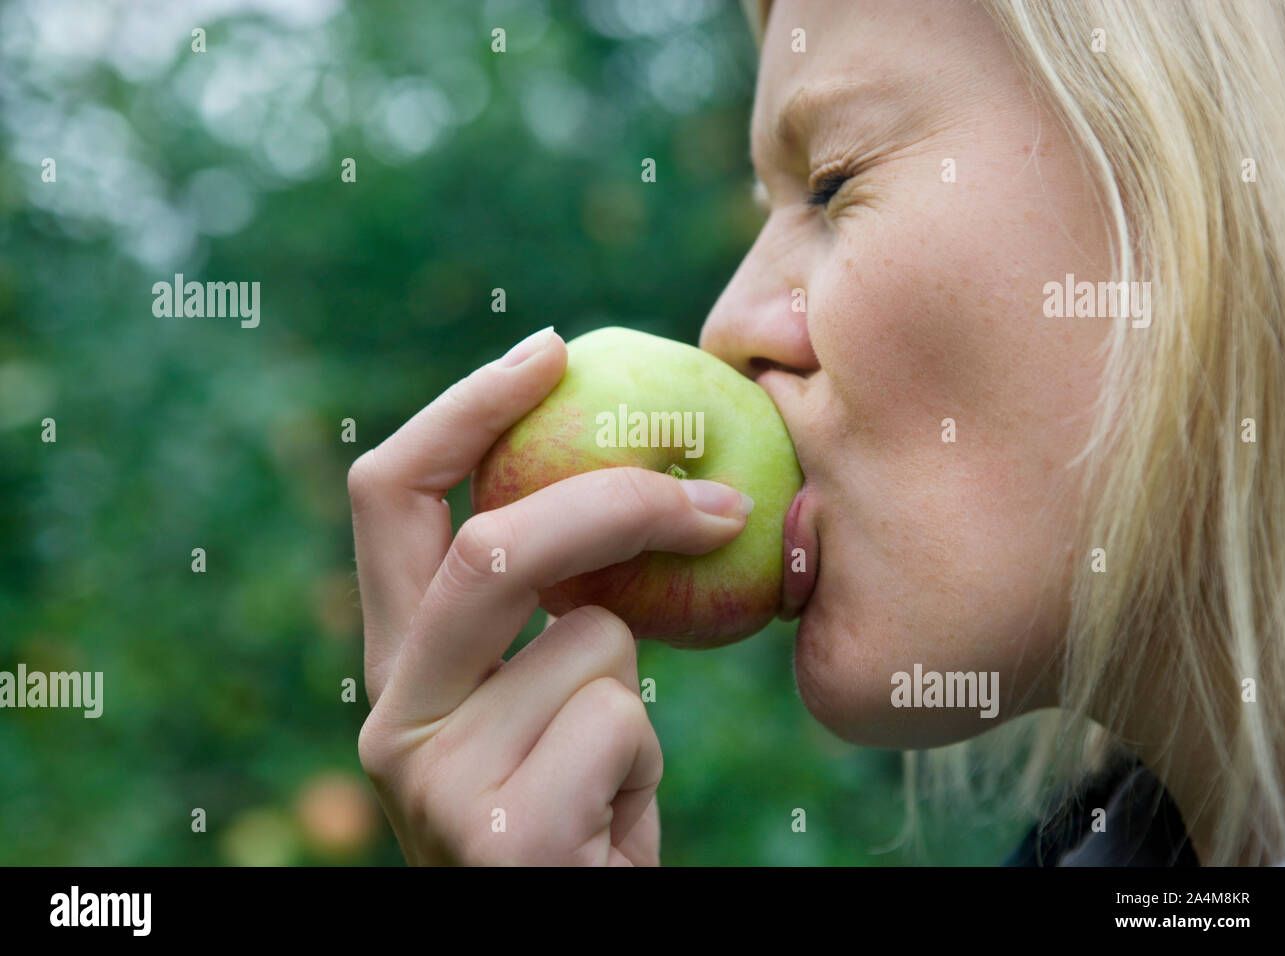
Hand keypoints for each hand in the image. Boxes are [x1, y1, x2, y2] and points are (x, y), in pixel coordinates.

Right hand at [347, 328, 751, 864]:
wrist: (569, 933)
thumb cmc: (577, 804)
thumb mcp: (544, 692)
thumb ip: (550, 603)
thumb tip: (643, 470)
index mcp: (396, 662)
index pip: (389, 497)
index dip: (465, 409)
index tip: (553, 351)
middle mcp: (389, 712)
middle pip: (489, 545)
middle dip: (615, 501)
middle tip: (711, 495)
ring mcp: (436, 778)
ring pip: (589, 639)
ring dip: (638, 683)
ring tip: (608, 760)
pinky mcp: (502, 833)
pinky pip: (624, 724)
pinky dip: (648, 758)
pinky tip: (611, 817)